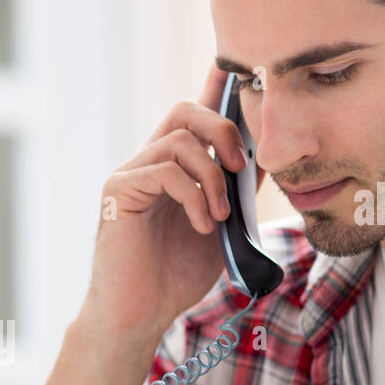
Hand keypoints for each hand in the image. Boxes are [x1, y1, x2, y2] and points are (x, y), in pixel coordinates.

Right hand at [81, 64, 267, 347]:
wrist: (139, 315)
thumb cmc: (175, 276)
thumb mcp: (222, 227)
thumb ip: (236, 191)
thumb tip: (266, 155)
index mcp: (172, 168)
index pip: (194, 114)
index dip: (216, 85)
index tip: (243, 69)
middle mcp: (147, 163)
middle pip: (185, 110)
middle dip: (223, 130)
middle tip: (240, 168)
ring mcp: (130, 175)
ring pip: (179, 141)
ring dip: (212, 177)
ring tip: (220, 216)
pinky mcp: (118, 192)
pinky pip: (164, 170)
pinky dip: (193, 196)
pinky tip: (202, 225)